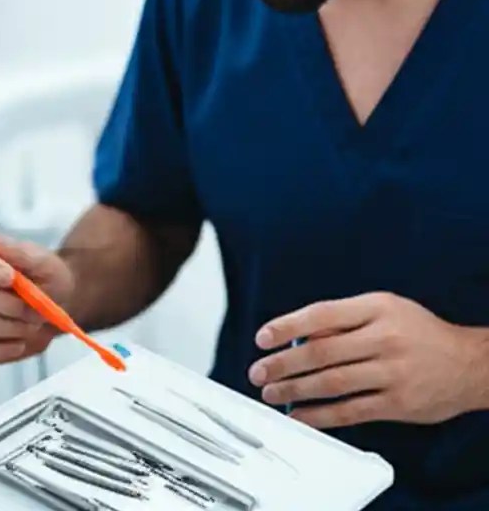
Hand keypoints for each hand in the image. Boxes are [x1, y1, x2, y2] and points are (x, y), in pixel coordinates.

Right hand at [0, 229, 74, 364]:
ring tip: (34, 323)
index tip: (10, 277)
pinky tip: (21, 343)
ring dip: (10, 327)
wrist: (60, 306)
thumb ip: (14, 250)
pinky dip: (3, 350)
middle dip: (6, 304)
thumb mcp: (41, 260)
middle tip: (36, 308)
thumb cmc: (47, 277)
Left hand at [249, 291, 484, 428]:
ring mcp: (392, 372)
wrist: (470, 364)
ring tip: (271, 392)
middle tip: (257, 371)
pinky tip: (300, 415)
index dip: (286, 327)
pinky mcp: (398, 403)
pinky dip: (320, 416)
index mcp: (376, 309)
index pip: (320, 315)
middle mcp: (383, 338)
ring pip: (331, 383)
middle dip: (282, 364)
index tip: (262, 338)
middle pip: (320, 352)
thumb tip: (298, 338)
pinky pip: (350, 411)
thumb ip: (343, 320)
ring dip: (294, 390)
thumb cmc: (418, 333)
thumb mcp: (384, 309)